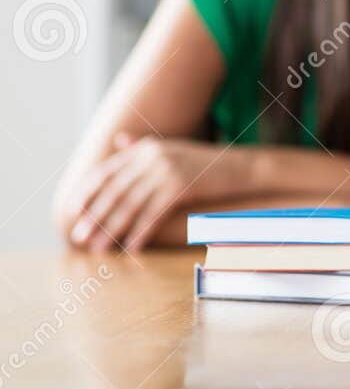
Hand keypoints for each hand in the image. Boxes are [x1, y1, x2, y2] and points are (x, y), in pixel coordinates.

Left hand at [62, 134, 242, 253]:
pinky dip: (139, 234)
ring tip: (98, 248)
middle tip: (78, 237)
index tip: (72, 211)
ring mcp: (167, 171)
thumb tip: (119, 140)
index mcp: (146, 148)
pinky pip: (153, 215)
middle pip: (114, 191)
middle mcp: (153, 157)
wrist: (238, 167)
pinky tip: (129, 249)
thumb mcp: (172, 149)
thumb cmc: (203, 162)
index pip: (107, 171)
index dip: (87, 192)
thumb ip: (142, 147)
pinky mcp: (181, 187)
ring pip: (131, 206)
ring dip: (111, 230)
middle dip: (94, 216)